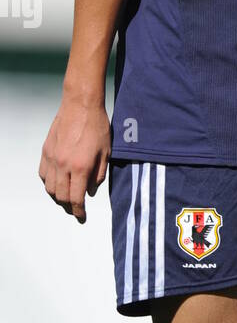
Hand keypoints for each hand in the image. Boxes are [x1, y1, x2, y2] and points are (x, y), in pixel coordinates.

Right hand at [39, 96, 110, 222]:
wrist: (81, 105)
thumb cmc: (97, 127)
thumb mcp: (106, 154)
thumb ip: (98, 176)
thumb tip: (90, 192)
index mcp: (81, 167)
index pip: (76, 198)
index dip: (79, 212)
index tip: (82, 217)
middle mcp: (63, 165)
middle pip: (61, 196)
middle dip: (69, 207)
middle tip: (76, 210)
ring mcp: (52, 158)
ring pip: (50, 188)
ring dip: (58, 197)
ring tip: (67, 198)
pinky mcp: (46, 151)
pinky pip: (43, 174)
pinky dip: (49, 183)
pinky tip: (57, 183)